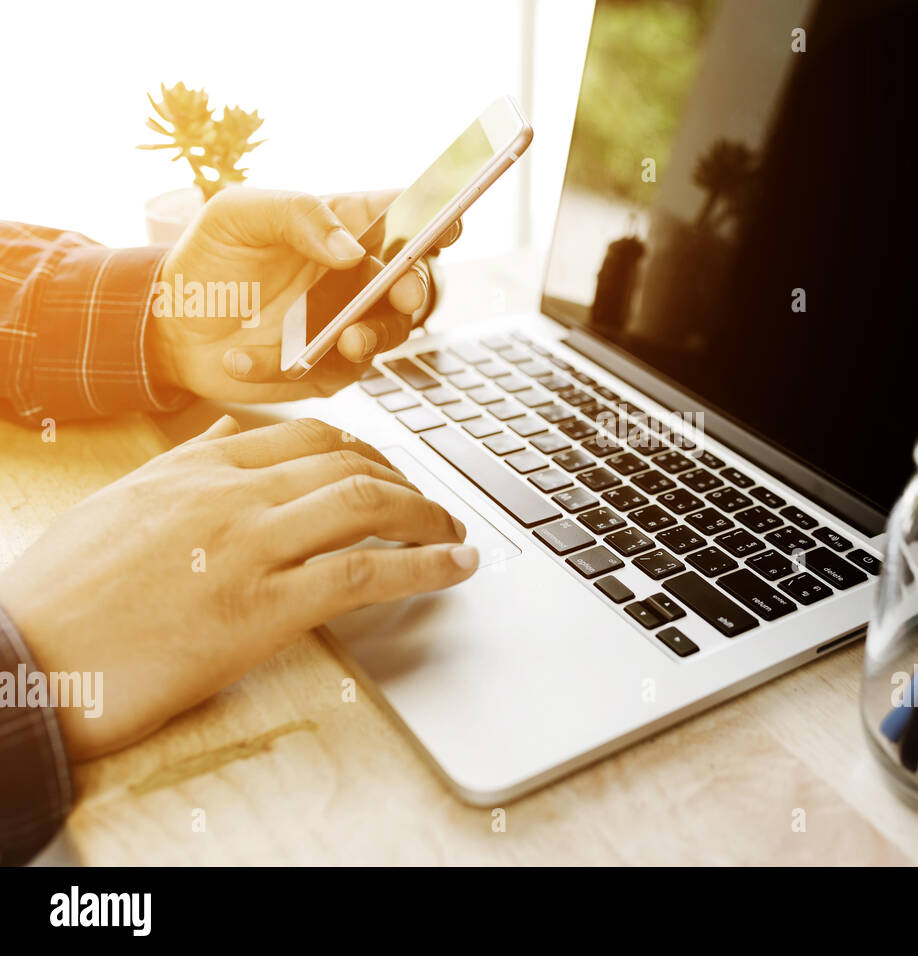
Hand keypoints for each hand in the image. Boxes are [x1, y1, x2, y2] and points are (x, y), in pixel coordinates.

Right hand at [0, 416, 477, 758]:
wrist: (23, 660)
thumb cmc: (63, 594)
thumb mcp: (118, 504)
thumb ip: (183, 465)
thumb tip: (231, 436)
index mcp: (197, 469)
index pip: (308, 435)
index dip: (367, 452)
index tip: (390, 473)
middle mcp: (230, 496)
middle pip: (348, 464)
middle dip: (406, 484)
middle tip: (432, 509)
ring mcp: (247, 548)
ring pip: (366, 506)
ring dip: (428, 518)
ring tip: (454, 535)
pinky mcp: (259, 609)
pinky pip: (363, 574)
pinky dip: (425, 567)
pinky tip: (457, 568)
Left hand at [148, 188, 460, 402]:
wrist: (169, 323)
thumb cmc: (209, 258)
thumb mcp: (239, 214)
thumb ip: (298, 215)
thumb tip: (350, 249)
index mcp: (344, 227)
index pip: (402, 216)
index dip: (435, 218)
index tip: (447, 225)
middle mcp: (355, 278)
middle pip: (411, 281)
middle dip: (414, 287)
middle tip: (403, 292)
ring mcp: (346, 326)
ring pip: (387, 334)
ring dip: (373, 336)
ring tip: (348, 341)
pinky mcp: (326, 370)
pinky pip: (327, 373)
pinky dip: (286, 367)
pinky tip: (241, 358)